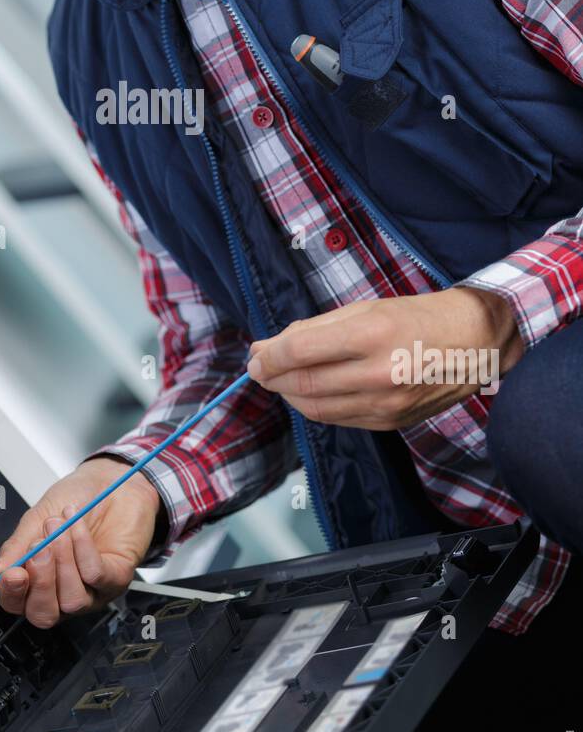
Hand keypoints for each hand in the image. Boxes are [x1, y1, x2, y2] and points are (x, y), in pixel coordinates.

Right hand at [0, 457, 161, 628]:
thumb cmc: (76, 500)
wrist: (110, 480)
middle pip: (44, 614)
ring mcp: (92, 590)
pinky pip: (95, 576)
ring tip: (59, 529)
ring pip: (71, 599)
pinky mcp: (116, 579)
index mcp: (39, 580)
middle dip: (39, 583)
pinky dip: (83, 548)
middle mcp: (64, 592)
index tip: (12, 572)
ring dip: (63, 561)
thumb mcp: (36, 518)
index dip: (11, 593)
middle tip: (39, 549)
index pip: (18, 604)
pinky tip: (78, 527)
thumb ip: (15, 548)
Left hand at [246, 287, 523, 429]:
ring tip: (281, 379)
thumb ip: (317, 328)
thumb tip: (271, 345)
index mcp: (371, 335)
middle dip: (272, 377)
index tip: (254, 355)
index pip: (299, 353)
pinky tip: (310, 392)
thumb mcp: (367, 308)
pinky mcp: (392, 423)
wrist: (477, 342)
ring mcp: (386, 404)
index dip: (268, 357)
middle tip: (259, 368)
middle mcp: (378, 374)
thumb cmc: (419, 316)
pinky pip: (340, 419)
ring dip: (289, 395)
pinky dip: (316, 407)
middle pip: (303, 384)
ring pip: (316, 408)